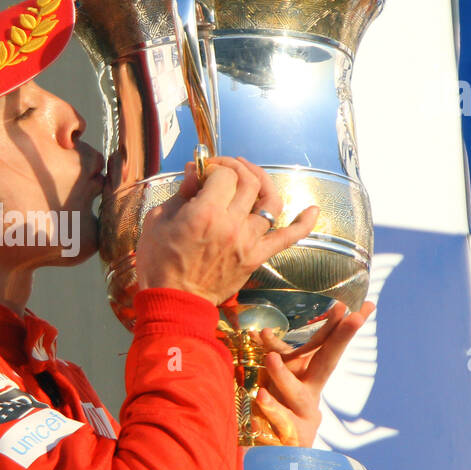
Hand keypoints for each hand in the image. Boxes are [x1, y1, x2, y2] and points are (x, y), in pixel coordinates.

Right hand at [137, 157, 318, 305]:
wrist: (174, 302)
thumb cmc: (159, 264)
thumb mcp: (157, 221)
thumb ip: (180, 194)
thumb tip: (193, 173)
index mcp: (205, 213)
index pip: (223, 175)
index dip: (214, 167)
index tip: (204, 172)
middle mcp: (232, 224)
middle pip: (248, 182)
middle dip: (236, 168)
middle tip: (223, 169)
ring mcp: (248, 241)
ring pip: (270, 201)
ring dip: (262, 182)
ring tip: (252, 175)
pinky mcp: (256, 257)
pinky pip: (288, 238)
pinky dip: (304, 223)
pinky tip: (313, 210)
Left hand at [251, 301, 374, 447]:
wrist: (281, 456)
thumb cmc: (282, 408)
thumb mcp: (280, 379)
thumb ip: (274, 355)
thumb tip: (261, 330)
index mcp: (311, 375)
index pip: (328, 345)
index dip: (341, 325)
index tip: (361, 305)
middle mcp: (311, 391)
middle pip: (328, 363)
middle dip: (341, 339)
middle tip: (354, 316)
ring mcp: (303, 414)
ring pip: (295, 393)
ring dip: (283, 375)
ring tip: (271, 358)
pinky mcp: (289, 436)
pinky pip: (278, 422)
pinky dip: (270, 413)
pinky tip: (259, 401)